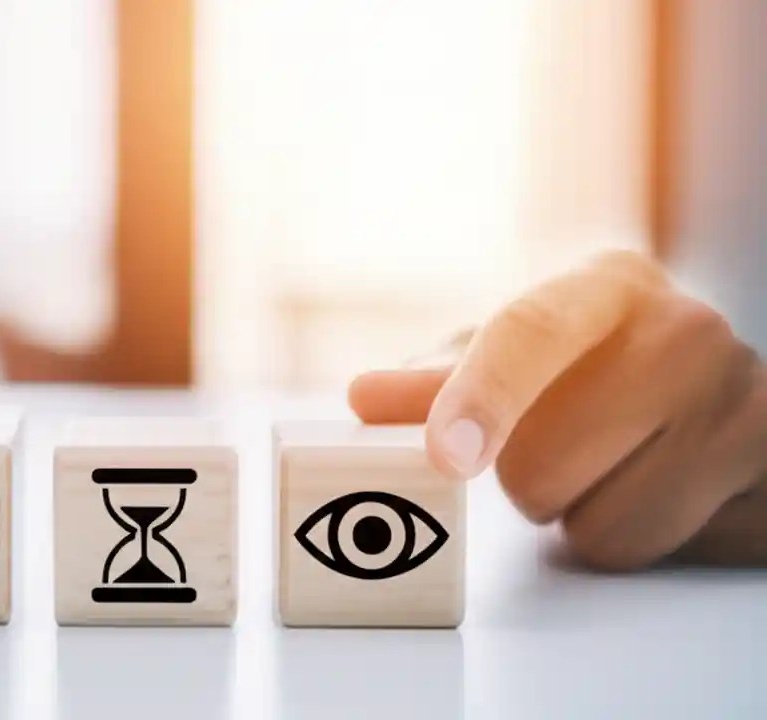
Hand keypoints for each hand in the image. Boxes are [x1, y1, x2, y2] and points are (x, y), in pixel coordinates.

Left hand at [348, 251, 766, 569]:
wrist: (725, 394)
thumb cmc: (601, 371)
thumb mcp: (517, 358)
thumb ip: (437, 382)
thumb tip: (365, 397)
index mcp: (602, 288)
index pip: (530, 336)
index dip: (480, 398)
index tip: (444, 454)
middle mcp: (685, 330)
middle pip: (539, 466)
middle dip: (529, 481)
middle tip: (571, 447)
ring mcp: (744, 403)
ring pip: (598, 528)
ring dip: (587, 519)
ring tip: (625, 468)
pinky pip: (658, 553)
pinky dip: (644, 541)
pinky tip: (670, 491)